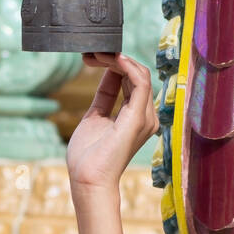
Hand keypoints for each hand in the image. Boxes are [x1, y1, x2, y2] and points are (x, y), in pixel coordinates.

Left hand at [67, 52, 159, 194]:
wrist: (88, 180)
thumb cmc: (88, 157)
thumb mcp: (95, 117)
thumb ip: (105, 97)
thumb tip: (107, 74)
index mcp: (135, 116)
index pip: (130, 81)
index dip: (112, 65)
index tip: (91, 58)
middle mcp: (145, 115)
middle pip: (135, 74)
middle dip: (113, 59)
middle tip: (90, 53)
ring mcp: (145, 116)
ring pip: (138, 74)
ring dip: (116, 60)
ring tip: (95, 54)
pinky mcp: (139, 117)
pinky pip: (140, 81)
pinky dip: (126, 66)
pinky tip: (111, 58)